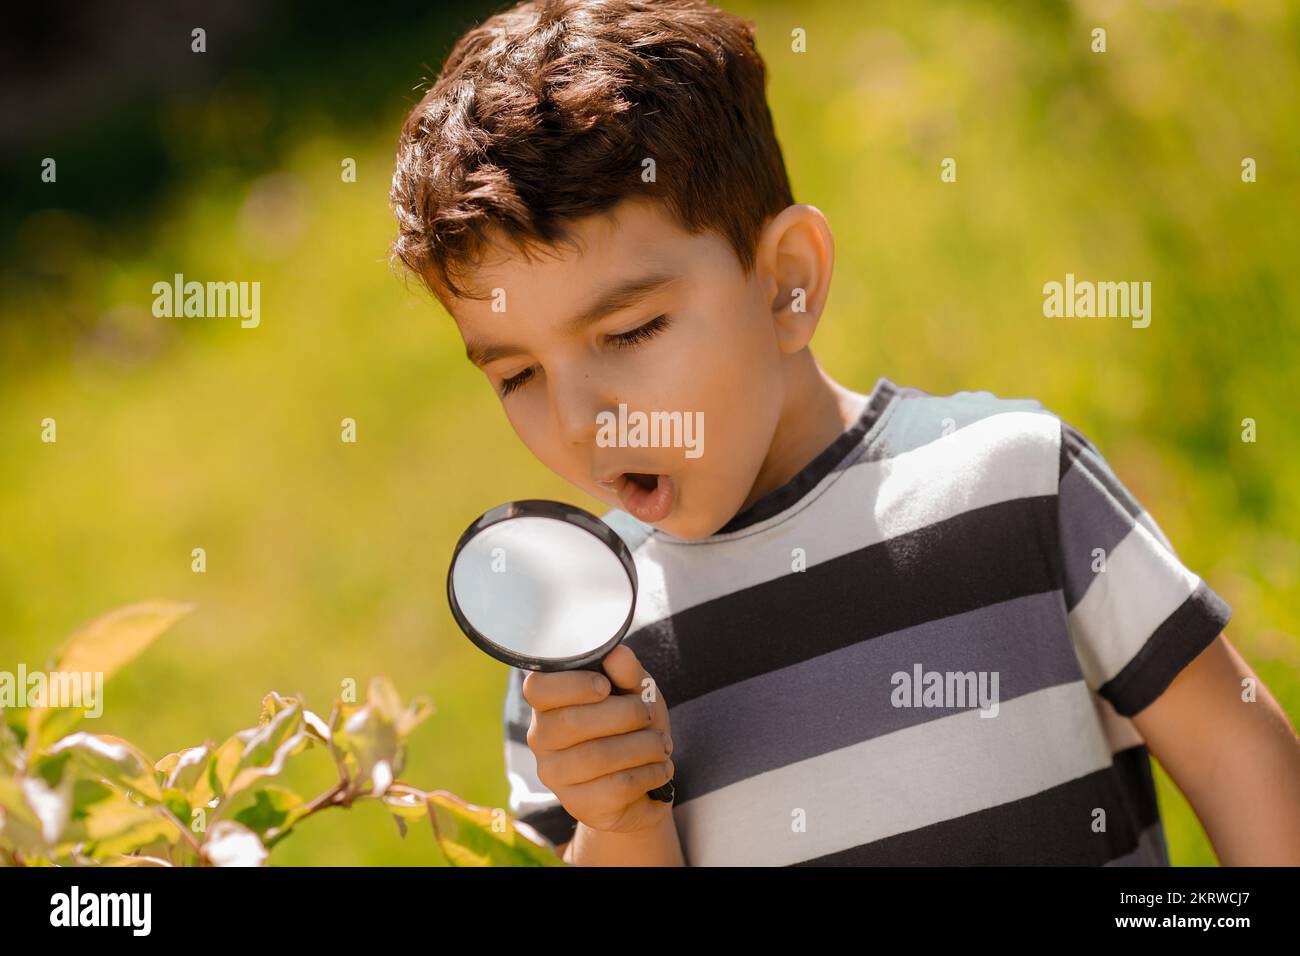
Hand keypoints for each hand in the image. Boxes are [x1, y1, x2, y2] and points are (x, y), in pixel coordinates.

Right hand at [522, 644, 674, 834]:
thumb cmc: (631, 728)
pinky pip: (616, 786)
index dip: (571, 685)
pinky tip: (660, 768)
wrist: (644, 784)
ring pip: (597, 756)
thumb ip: (627, 673)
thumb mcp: (636, 693)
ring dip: (643, 746)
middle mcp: (542, 740)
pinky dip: (649, 772)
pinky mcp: (580, 805)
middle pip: (571, 722)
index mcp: (549, 705)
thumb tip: (618, 653)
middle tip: (648, 715)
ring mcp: (557, 776)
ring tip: (662, 744)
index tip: (604, 685)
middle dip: (624, 714)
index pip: (537, 689)